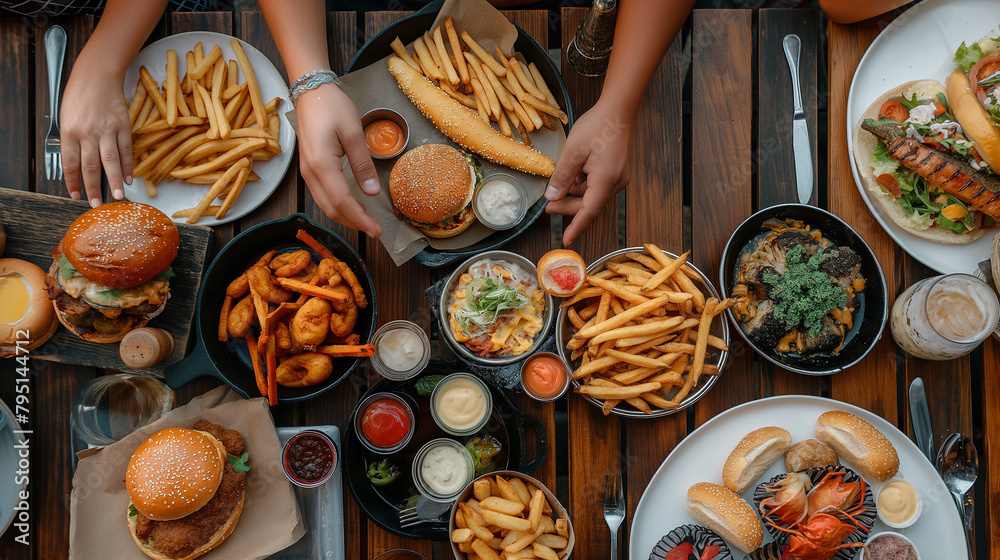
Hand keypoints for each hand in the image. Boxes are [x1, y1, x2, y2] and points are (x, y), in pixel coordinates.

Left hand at [60, 64, 131, 206]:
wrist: (97, 75)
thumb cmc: (79, 95)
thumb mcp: (66, 117)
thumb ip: (72, 140)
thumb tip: (78, 163)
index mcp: (70, 132)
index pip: (71, 164)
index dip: (74, 182)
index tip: (76, 195)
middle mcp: (88, 133)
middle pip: (91, 167)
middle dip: (93, 188)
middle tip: (96, 203)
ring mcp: (107, 130)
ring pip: (110, 162)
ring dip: (114, 182)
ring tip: (118, 196)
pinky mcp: (123, 126)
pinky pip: (126, 150)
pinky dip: (128, 166)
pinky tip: (129, 178)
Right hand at [294, 83, 381, 237]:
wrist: (311, 92)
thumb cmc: (332, 107)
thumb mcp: (353, 132)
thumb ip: (363, 164)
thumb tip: (372, 191)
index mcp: (321, 164)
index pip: (342, 201)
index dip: (359, 219)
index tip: (376, 230)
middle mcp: (310, 172)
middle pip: (331, 209)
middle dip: (354, 223)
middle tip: (375, 230)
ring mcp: (307, 172)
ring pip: (325, 205)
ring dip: (346, 216)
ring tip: (366, 222)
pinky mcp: (309, 169)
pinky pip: (323, 195)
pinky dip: (338, 206)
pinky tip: (352, 206)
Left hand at [544, 101, 632, 245]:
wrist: (618, 109)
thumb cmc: (597, 126)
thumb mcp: (573, 151)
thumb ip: (561, 176)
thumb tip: (552, 197)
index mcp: (605, 180)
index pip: (589, 211)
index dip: (576, 227)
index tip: (566, 240)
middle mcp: (615, 183)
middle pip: (589, 204)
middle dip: (568, 206)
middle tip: (547, 205)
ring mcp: (618, 178)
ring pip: (591, 195)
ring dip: (574, 193)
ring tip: (558, 183)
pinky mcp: (616, 172)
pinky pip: (596, 185)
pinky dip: (582, 185)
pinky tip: (573, 174)